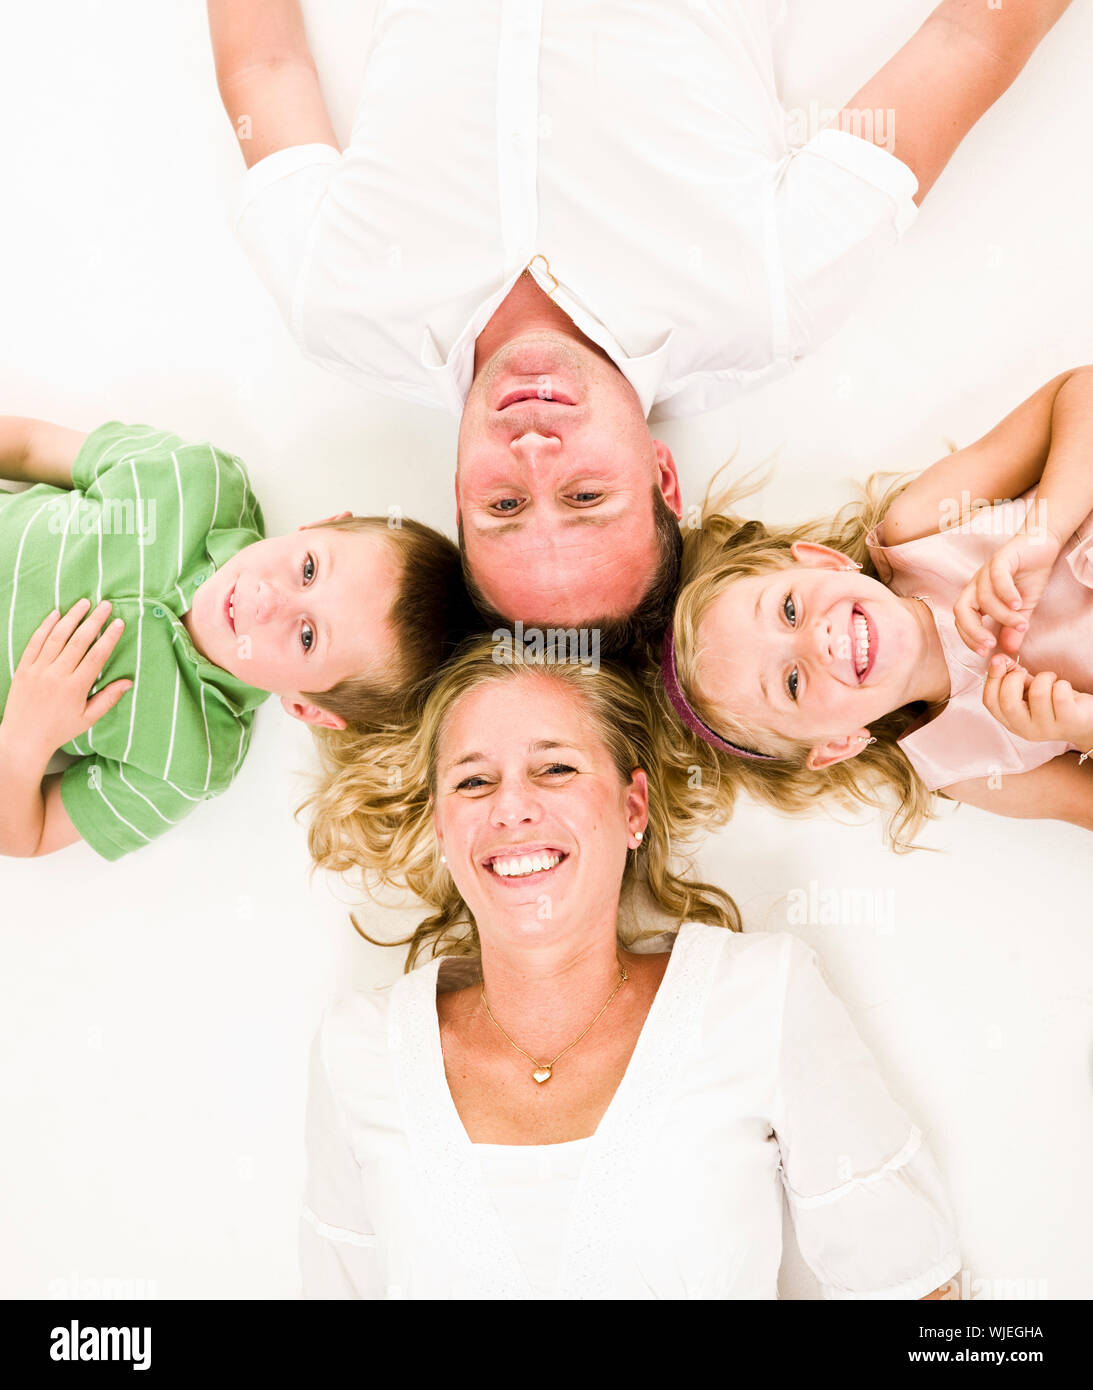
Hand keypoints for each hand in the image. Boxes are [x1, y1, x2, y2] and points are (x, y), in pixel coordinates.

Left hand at [1, 600, 130, 760]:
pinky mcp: (24, 668)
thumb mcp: (88, 719)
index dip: (109, 637)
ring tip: (83, 603)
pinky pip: (35, 642)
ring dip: (72, 617)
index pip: (97, 656)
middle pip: (79, 641)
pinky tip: (55, 614)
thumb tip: (128, 682)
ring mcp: (38, 670)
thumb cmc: (58, 730)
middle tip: (105, 605)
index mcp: (75, 687)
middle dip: (94, 620)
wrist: (23, 738)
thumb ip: (108, 699)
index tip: (119, 623)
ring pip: (57, 636)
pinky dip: (46, 626)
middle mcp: (57, 675)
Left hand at [954, 529, 1060, 658]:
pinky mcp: (1001, 558)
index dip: (969, 638)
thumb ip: (1014, 627)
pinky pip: (997, 578)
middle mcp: (977, 584)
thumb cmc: (1029, 575)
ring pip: (984, 597)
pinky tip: (1018, 604)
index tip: (984, 652)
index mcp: (978, 596)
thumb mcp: (1023, 608)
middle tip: (990, 645)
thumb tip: (1010, 650)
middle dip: (973, 631)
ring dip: (1002, 615)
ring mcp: (987, 571)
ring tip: (1020, 624)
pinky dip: (1006, 593)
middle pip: (961, 609)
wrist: (1042, 545)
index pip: (962, 620)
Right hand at [982, 658, 1092, 749]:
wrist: (1084, 721)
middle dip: (1014, 678)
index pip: (990, 702)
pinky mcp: (1069, 722)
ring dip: (1044, 678)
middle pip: (1008, 702)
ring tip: (1050, 679)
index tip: (998, 660)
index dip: (992, 678)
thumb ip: (1012, 677)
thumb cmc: (1054, 704)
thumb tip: (998, 659)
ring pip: (1038, 694)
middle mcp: (1026, 729)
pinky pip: (1060, 695)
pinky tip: (1063, 687)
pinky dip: (1061, 684)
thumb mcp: (1029, 690)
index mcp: (1011, 722)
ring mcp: (1048, 729)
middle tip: (1024, 672)